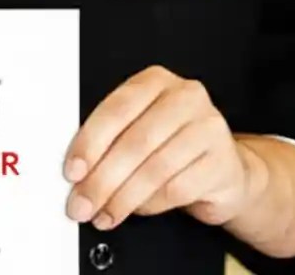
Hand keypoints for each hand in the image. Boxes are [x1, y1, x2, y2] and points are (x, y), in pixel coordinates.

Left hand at [62, 66, 255, 230]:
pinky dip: (149, 205)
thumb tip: (77, 173)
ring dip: (122, 198)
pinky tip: (136, 210)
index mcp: (155, 81)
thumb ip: (108, 142)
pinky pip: (177, 189)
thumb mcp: (137, 129)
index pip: (117, 109)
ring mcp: (208, 128)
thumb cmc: (169, 144)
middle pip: (135, 142)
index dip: (90, 143)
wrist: (222, 168)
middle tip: (82, 204)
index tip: (72, 171)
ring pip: (155, 169)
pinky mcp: (222, 163)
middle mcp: (185, 98)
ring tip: (105, 213)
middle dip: (102, 179)